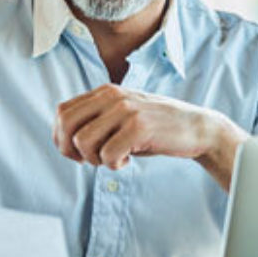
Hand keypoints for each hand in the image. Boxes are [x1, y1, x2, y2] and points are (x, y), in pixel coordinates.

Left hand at [53, 84, 247, 190]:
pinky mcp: (139, 128)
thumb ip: (95, 119)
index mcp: (105, 92)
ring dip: (95, 159)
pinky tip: (127, 160)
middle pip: (66, 125)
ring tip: (114, 158)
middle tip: (90, 159)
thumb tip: (62, 140)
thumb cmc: (155, 127)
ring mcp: (126, 110)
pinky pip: (107, 155)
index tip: (77, 152)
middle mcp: (112, 97)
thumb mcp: (121, 115)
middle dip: (70, 150)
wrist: (196, 128)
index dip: (61, 137)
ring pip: (83, 142)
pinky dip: (114, 165)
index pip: (62, 112)